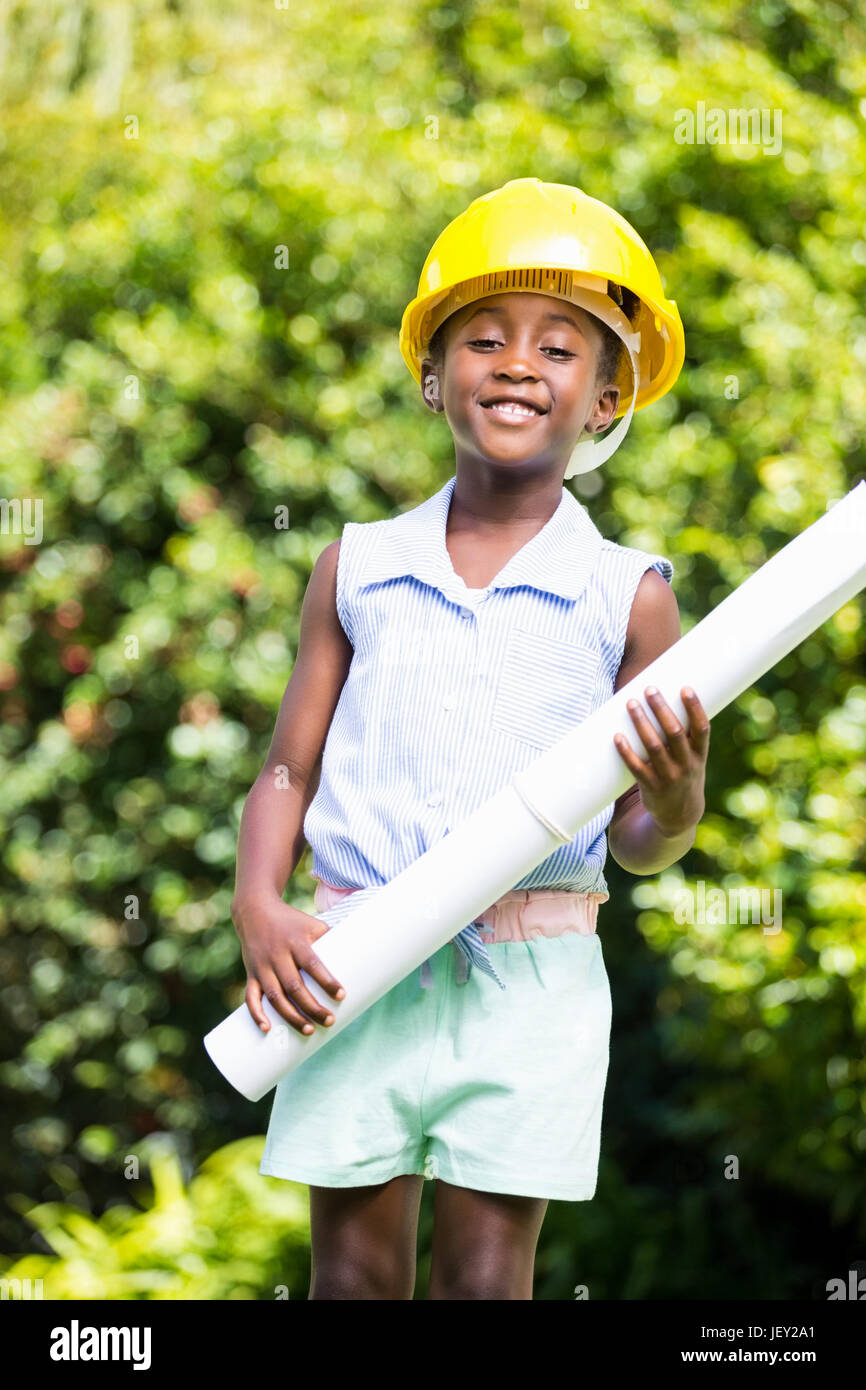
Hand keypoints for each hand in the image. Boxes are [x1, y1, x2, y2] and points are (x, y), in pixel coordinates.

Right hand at [230, 894, 345, 1034]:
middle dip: (312, 1007)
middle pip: (295, 986)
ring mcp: (262, 967)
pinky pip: (251, 997)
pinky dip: (257, 1014)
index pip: (313, 964)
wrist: (255, 911)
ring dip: (291, 1016)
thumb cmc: (291, 922)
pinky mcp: (251, 974)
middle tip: (329, 1021)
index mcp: (296, 943)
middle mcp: (278, 955)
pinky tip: (267, 1029)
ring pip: (275, 996)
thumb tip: (358, 956)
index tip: (342, 995)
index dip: (327, 981)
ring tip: (309, 1030)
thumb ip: (331, 940)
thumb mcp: (312, 924)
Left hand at [612, 685, 709, 836]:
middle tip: (649, 689)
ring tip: (631, 704)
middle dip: (661, 710)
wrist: (681, 815)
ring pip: (654, 747)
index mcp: (700, 755)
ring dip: (641, 724)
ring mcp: (669, 777)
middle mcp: (687, 765)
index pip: (701, 728)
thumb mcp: (693, 758)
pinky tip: (617, 736)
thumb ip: (683, 735)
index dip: (695, 708)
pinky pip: (637, 768)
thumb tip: (663, 701)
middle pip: (674, 733)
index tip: (685, 688)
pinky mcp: (651, 787)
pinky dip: (626, 752)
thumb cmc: (684, 775)